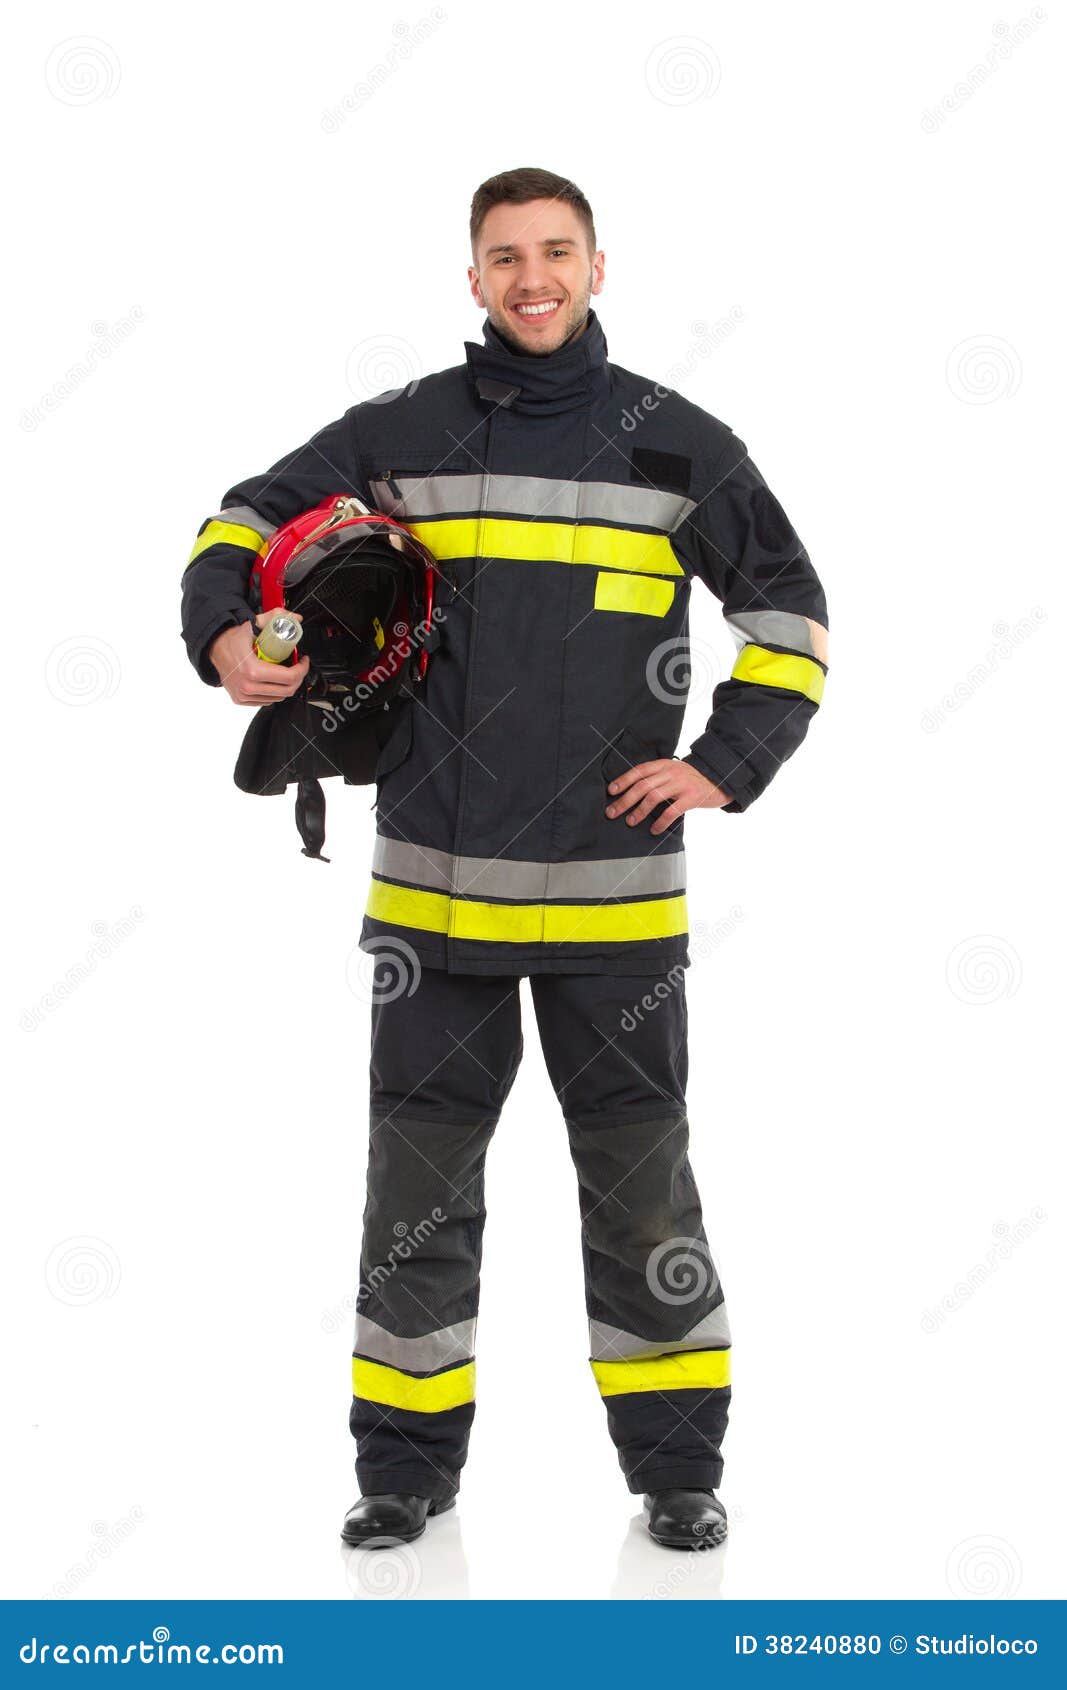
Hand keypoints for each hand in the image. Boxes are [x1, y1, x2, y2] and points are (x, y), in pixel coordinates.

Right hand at [209, 613, 308, 705]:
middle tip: (298, 667)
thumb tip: (295, 618)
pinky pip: (265, 701)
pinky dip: (273, 692)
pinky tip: (272, 680)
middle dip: (298, 678)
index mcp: (253, 670)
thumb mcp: (254, 624)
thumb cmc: (233, 638)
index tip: (303, 661)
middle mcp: (248, 686)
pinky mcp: (241, 699)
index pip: (289, 677)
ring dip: (286, 686)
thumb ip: (276, 617)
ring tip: (285, 672)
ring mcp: (244, 695)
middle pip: (287, 690)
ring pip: (278, 698)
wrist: (214, 647)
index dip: (302, 669)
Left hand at [605, 757, 730, 835]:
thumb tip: (632, 791)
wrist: (721, 780)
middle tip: (612, 813)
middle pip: (642, 785)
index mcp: (664, 765)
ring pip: (653, 797)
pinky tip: (654, 830)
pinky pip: (671, 811)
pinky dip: (660, 822)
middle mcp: (671, 772)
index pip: (639, 771)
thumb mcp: (674, 772)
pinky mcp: (691, 798)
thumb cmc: (692, 779)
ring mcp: (681, 784)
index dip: (623, 780)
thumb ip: (657, 777)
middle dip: (625, 799)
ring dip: (639, 811)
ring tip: (630, 821)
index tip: (611, 791)